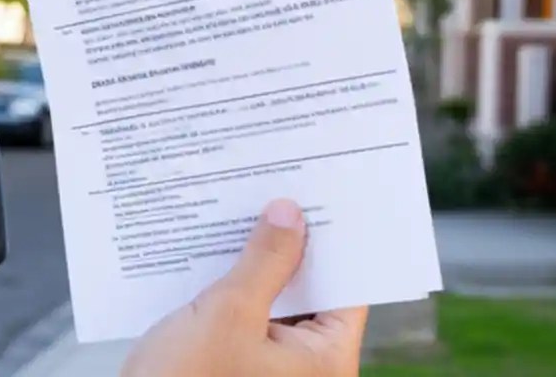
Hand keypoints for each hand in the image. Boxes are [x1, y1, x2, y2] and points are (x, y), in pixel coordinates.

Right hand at [122, 200, 367, 376]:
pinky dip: (232, 290)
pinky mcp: (238, 366)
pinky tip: (210, 256)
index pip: (344, 291)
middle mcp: (307, 370)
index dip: (329, 244)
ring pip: (272, 304)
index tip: (316, 200)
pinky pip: (246, 319)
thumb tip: (289, 215)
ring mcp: (271, 371)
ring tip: (239, 218)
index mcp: (325, 364)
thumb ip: (264, 261)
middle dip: (285, 250)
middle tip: (272, 197)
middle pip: (307, 295)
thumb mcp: (228, 313)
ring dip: (253, 268)